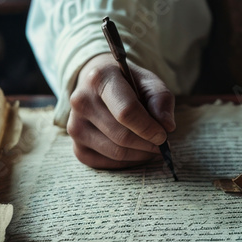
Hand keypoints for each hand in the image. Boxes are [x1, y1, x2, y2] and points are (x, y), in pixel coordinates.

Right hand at [67, 53, 174, 168]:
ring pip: (115, 152)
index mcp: (99, 78)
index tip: (164, 134)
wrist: (98, 86)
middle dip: (147, 143)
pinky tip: (135, 151)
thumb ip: (161, 99)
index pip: (126, 111)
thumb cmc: (127, 83)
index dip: (148, 128)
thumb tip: (167, 126)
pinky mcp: (77, 147)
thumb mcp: (148, 81)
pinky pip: (107, 163)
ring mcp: (74, 126)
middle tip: (162, 143)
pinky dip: (127, 162)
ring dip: (140, 154)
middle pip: (122, 136)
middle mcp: (81, 101)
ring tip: (151, 146)